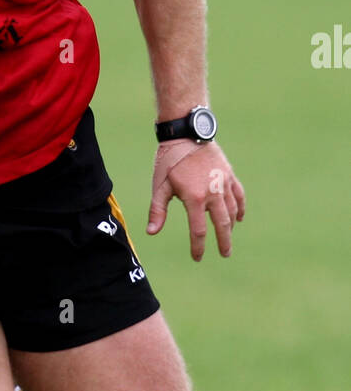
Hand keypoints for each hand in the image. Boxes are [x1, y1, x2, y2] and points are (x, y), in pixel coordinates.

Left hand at [146, 141, 245, 259]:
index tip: (197, 258)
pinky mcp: (228, 174)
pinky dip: (240, 207)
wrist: (187, 133)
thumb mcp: (160, 186)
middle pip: (222, 224)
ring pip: (232, 210)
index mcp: (194, 198)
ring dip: (231, 226)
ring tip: (228, 237)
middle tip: (225, 254)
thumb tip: (151, 232)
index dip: (198, 247)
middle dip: (224, 242)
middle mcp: (213, 193)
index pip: (199, 231)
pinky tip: (239, 217)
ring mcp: (223, 183)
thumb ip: (157, 210)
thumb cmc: (169, 160)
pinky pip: (238, 195)